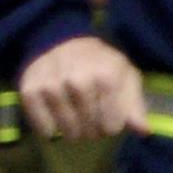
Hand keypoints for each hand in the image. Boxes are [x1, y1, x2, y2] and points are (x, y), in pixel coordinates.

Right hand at [20, 34, 144, 141]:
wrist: (61, 40)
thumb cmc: (99, 63)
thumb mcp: (125, 77)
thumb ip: (134, 105)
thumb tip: (143, 130)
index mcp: (106, 77)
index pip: (111, 125)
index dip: (111, 126)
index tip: (107, 118)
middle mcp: (77, 80)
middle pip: (89, 129)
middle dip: (93, 130)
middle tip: (90, 121)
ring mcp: (51, 85)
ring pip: (67, 129)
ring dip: (73, 132)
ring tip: (75, 124)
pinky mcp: (30, 90)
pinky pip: (42, 126)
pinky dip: (49, 129)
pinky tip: (55, 123)